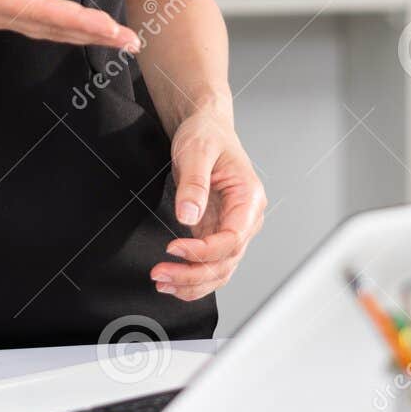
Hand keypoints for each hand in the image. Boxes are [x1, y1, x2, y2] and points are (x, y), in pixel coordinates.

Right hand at [0, 0, 140, 51]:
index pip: (41, 11)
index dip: (77, 20)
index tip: (110, 27)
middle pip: (52, 27)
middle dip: (93, 34)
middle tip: (132, 42)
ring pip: (49, 29)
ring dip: (85, 35)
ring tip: (121, 40)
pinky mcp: (0, 9)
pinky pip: (41, 24)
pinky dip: (68, 28)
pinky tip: (86, 29)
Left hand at [150, 105, 265, 301]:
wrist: (205, 128)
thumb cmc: (207, 135)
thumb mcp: (197, 151)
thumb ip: (194, 184)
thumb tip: (189, 216)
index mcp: (249, 198)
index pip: (233, 238)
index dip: (205, 250)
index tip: (175, 248)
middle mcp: (245, 218)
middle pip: (227, 261)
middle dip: (194, 274)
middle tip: (161, 273)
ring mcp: (231, 228)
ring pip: (219, 270)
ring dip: (192, 283)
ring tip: (162, 282)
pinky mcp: (215, 233)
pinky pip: (209, 265)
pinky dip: (192, 278)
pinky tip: (172, 281)